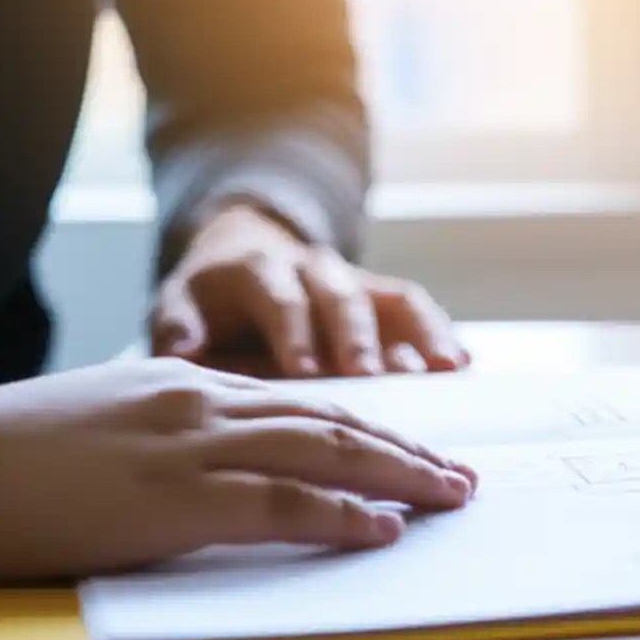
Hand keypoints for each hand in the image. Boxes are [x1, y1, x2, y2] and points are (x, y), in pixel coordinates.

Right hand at [0, 358, 476, 580]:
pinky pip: (279, 502)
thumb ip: (178, 430)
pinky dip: (340, 514)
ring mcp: (190, 446)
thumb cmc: (18, 454)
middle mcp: (204, 404)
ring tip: (451, 495)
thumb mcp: (112, 422)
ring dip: (400, 474)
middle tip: (460, 474)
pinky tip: (383, 529)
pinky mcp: (170, 498)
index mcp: (192, 385)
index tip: (415, 447)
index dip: (373, 425)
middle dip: (406, 448)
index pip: (307, 401)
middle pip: (334, 419)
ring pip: (324, 451)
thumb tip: (231, 456)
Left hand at [152, 205, 468, 378]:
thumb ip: (181, 330)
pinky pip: (419, 312)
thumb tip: (184, 351)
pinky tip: (460, 367)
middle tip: (369, 376)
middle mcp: (315, 270)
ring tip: (441, 372)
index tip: (304, 372)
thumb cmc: (210, 308)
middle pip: (342, 299)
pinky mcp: (385, 303)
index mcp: (259, 270)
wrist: (245, 263)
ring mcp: (356, 284)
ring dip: (417, 336)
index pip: (280, 298)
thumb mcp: (179, 309)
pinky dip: (440, 335)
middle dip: (357, 338)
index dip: (294, 333)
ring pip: (391, 303)